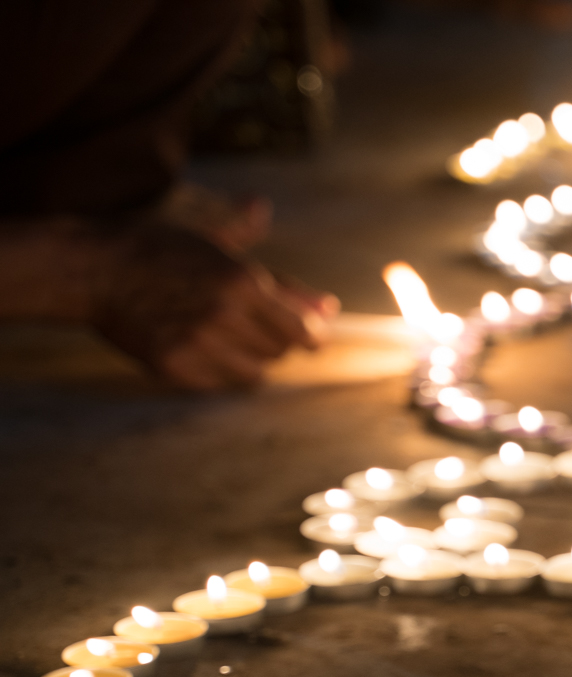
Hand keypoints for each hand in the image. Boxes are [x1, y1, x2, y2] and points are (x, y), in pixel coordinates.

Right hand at [89, 221, 335, 389]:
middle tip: (250, 327)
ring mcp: (199, 344)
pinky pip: (219, 384)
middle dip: (273, 342)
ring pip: (254, 374)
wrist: (94, 268)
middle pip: (279, 352)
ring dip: (248, 360)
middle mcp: (226, 314)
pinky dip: (217, 372)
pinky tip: (198, 349)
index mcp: (244, 281)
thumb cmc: (161, 250)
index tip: (308, 338)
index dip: (309, 336)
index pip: (302, 330)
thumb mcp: (221, 247)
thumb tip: (328, 304)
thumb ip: (278, 278)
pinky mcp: (175, 366)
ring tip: (223, 339)